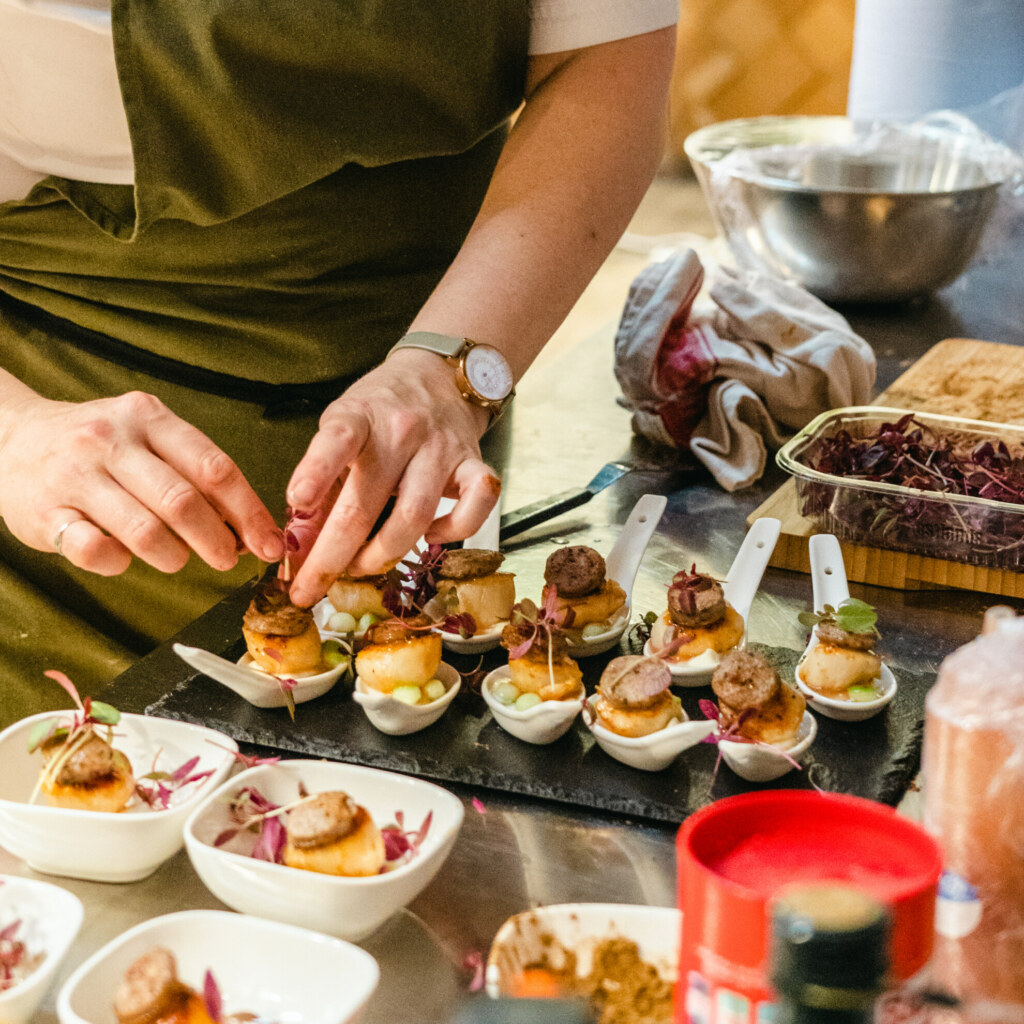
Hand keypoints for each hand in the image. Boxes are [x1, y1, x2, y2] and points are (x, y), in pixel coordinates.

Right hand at [0, 390, 284, 574]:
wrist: (11, 438)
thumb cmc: (101, 447)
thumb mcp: (149, 439)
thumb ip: (196, 474)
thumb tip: (251, 527)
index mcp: (147, 416)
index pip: (214, 468)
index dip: (249, 512)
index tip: (271, 543)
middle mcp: (110, 440)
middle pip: (183, 501)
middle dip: (218, 540)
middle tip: (228, 559)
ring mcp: (74, 475)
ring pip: (145, 531)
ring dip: (175, 556)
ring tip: (178, 559)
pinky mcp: (45, 512)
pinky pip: (97, 551)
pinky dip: (121, 563)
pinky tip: (125, 557)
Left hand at [285, 349, 500, 605]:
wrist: (438, 378)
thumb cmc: (379, 414)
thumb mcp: (340, 431)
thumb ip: (321, 484)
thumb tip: (299, 546)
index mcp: (360, 417)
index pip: (337, 440)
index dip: (316, 472)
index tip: (295, 502)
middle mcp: (402, 431)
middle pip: (365, 504)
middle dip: (331, 557)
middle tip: (308, 588)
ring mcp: (442, 449)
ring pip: (413, 517)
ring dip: (381, 555)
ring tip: (359, 567)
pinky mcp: (475, 464)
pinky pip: (474, 508)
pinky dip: (451, 533)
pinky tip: (429, 536)